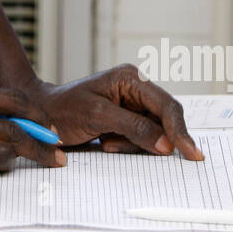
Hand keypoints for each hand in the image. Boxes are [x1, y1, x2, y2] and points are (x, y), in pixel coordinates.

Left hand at [25, 65, 204, 159]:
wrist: (42, 114)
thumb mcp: (98, 116)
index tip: (190, 153)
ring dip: (135, 144)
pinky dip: (128, 146)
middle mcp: (136, 88)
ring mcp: (132, 104)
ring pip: (155, 132)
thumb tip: (166, 144)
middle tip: (141, 152)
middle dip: (154, 139)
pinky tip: (106, 143)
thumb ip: (134, 128)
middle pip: (165, 119)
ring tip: (106, 143)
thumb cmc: (64, 109)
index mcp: (131, 78)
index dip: (180, 130)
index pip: (166, 105)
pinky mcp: (127, 119)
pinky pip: (141, 138)